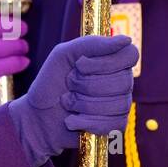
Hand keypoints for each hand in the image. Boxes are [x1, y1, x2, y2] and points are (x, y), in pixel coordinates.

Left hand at [7, 34, 137, 166]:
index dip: (106, 62)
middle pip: (124, 81)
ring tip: (68, 102)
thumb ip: (92, 44)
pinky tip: (72, 119)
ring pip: (119, 104)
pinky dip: (86, 122)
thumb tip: (126, 40)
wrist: (37, 116)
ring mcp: (120, 104)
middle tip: (69, 84)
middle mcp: (121, 81)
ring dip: (84, 104)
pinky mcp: (114, 126)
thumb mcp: (64, 55)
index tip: (80, 65)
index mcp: (111, 60)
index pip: (130, 55)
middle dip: (87, 85)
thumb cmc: (51, 82)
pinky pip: (113, 124)